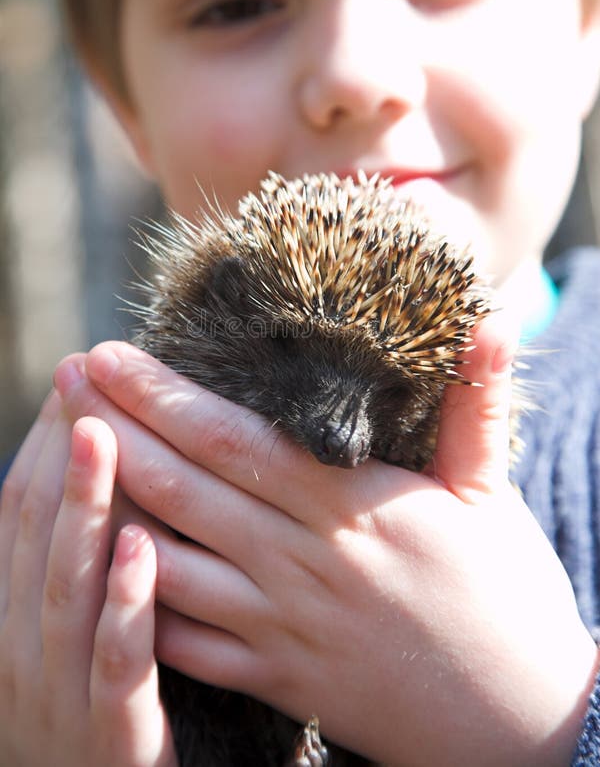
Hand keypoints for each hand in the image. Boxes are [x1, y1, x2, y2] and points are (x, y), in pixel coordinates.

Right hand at [0, 394, 176, 766]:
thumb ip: (77, 564)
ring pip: (66, 584)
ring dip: (82, 505)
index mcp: (11, 615)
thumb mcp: (63, 636)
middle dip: (58, 451)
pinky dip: (125, 601)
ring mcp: (58, 690)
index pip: (18, 511)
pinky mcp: (111, 733)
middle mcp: (20, 645)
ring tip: (102, 435)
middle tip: (84, 378)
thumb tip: (109, 479)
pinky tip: (145, 549)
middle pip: (34, 531)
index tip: (78, 382)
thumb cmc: (90, 712)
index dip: (42, 443)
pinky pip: (116, 660)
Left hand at [54, 315, 598, 766]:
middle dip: (117, 428)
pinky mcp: (276, 679)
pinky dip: (138, 606)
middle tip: (66, 376)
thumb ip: (477, 407)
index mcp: (354, 509)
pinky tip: (102, 566)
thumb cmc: (506, 599)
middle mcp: (304, 563)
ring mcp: (282, 627)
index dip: (166, 396)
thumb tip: (495, 321)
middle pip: (186, 488)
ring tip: (67, 458)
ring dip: (109, 507)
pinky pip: (187, 645)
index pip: (237, 440)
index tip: (112, 355)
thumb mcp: (493, 495)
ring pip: (169, 563)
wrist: (516, 722)